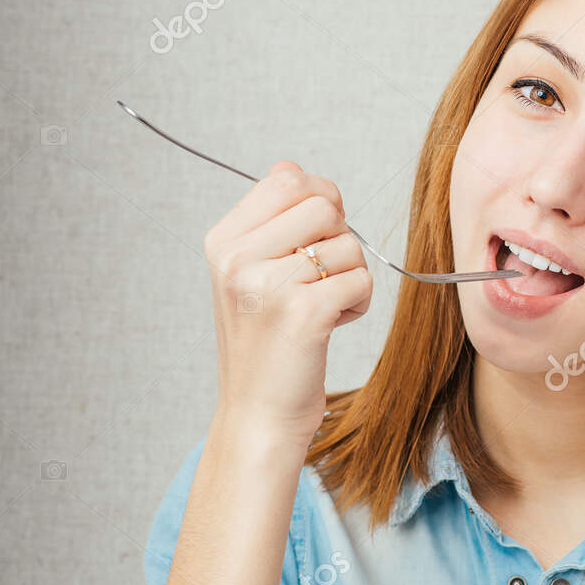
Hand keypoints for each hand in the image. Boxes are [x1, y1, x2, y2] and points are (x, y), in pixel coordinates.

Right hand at [205, 160, 373, 449]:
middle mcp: (238, 259)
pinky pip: (361, 280)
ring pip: (348, 246)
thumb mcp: (249, 274)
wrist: (258, 414)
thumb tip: (297, 170)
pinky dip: (358, 303)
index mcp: (223, 241)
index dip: (320, 201)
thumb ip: (272, 221)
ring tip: (321, 307)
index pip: (288, 178)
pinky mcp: (303, 315)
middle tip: (322, 276)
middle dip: (339, 238)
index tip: (315, 238)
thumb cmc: (265, 343)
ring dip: (350, 277)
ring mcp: (268, 287)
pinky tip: (331, 325)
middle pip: (324, 204)